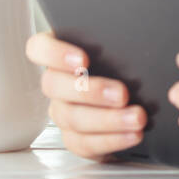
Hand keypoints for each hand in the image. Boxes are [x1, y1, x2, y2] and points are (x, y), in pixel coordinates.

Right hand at [25, 31, 146, 160]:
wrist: (139, 99)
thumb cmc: (128, 65)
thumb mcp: (123, 49)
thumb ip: (119, 43)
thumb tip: (135, 35)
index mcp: (62, 54)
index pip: (39, 48)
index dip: (54, 54)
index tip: (83, 60)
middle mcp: (56, 83)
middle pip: (54, 86)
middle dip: (89, 91)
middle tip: (122, 94)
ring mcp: (62, 112)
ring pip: (72, 117)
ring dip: (108, 119)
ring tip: (137, 117)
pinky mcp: (75, 137)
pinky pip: (85, 143)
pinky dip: (112, 139)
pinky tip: (133, 134)